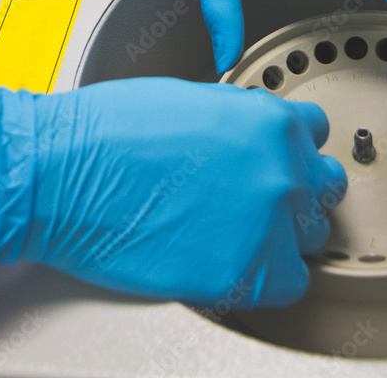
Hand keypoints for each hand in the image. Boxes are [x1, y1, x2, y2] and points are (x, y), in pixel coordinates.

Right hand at [0, 80, 346, 306]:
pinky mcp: (243, 274)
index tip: (274, 159)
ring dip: (281, 233)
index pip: (315, 134)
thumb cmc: (110, 132)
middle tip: (258, 197)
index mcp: (270, 120)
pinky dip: (267, 277)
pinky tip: (235, 262)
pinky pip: (289, 284)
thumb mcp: (195, 101)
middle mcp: (280, 170)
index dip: (289, 148)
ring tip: (240, 231)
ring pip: (309, 236)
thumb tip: (252, 140)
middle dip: (293, 190)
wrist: (65, 173)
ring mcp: (266, 224)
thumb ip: (241, 121)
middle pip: (321, 188)